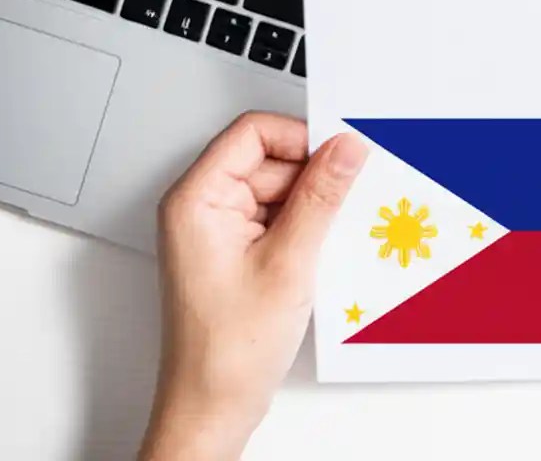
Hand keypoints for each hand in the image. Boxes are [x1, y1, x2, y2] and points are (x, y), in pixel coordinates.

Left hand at [138, 113, 367, 460]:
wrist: (212, 408)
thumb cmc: (225, 351)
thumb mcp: (289, 262)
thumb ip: (320, 197)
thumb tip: (344, 150)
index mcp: (196, 199)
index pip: (253, 133)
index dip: (301, 137)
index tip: (340, 154)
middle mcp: (201, 209)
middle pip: (268, 159)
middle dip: (312, 177)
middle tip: (344, 203)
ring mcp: (218, 231)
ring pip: (277, 190)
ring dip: (311, 207)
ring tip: (325, 242)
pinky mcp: (236, 253)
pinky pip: (276, 219)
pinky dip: (304, 230)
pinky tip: (317, 255)